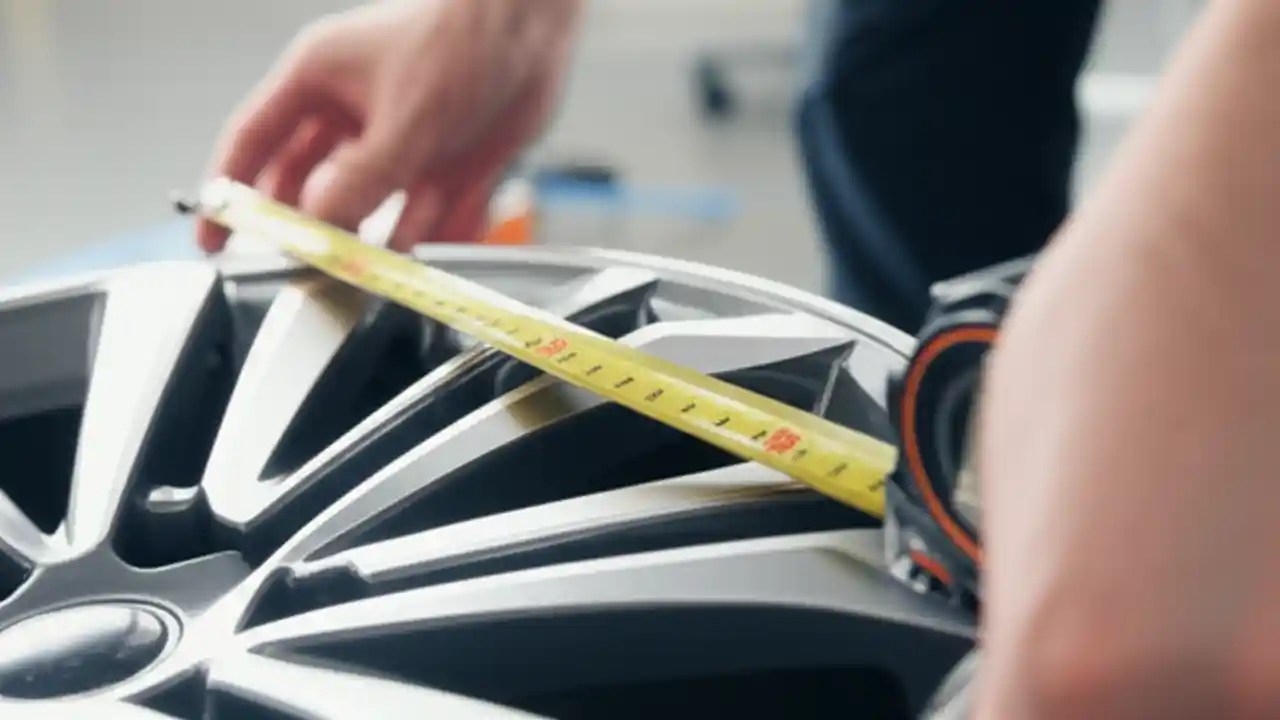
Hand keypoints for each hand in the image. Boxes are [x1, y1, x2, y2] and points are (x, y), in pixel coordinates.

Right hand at [197, 0, 581, 252]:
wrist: (536, 26)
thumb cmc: (462, 41)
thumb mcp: (405, 120)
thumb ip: (360, 181)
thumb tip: (318, 229)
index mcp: (319, 82)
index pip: (254, 144)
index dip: (229, 195)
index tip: (213, 241)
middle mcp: (355, 114)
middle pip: (309, 186)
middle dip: (307, 230)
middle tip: (305, 269)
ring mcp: (402, 139)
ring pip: (372, 207)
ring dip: (372, 244)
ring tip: (370, 278)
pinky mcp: (449, 161)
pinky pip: (430, 213)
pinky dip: (428, 238)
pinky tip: (426, 267)